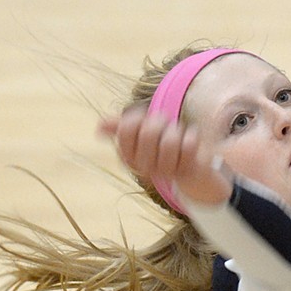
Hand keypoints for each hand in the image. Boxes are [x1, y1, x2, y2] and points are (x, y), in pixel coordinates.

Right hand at [98, 107, 232, 209]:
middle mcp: (144, 169)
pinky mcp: (188, 170)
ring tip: (177, 136)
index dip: (138, 118)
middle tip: (164, 128)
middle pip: (149, 132)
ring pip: (170, 140)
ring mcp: (166, 172)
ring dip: (176, 131)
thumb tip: (99, 126)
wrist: (190, 168)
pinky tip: (190, 141)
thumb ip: (120, 127)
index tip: (144, 122)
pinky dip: (191, 136)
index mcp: (128, 158)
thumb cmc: (161, 146)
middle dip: (160, 123)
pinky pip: (189, 144)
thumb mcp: (139, 134)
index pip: (126, 128)